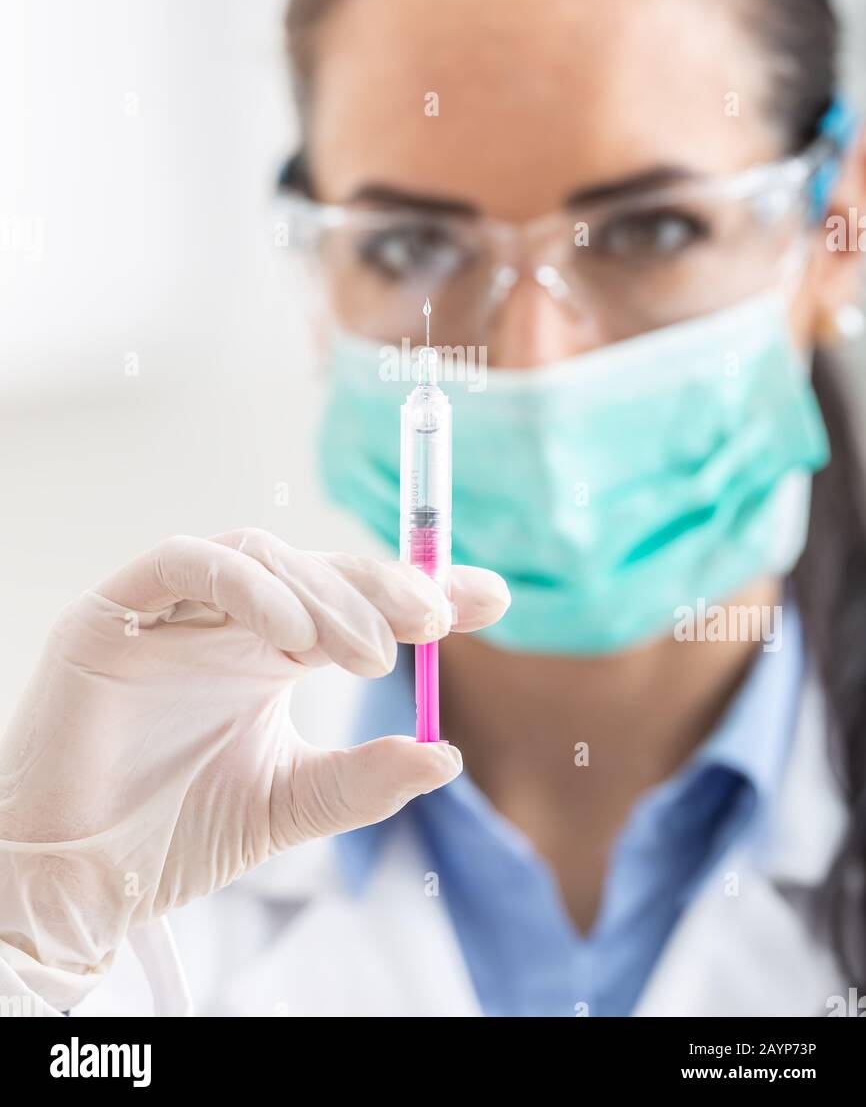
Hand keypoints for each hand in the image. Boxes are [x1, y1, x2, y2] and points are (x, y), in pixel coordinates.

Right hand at [0, 529, 508, 1007]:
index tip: (493, 598)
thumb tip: (446, 755)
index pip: (355, 598)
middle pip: (318, 566)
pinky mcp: (118, 610)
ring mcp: (174, 609)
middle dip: (384, 586)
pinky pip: (187, 563)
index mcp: (270, 651)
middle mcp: (229, 620)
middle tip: (436, 621)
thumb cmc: (171, 835)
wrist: (77, 879)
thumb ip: (360, 782)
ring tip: (370, 655)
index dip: (423, 588)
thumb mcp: (287, 805)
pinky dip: (248, 587)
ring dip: (327, 595)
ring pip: (264, 555)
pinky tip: (294, 638)